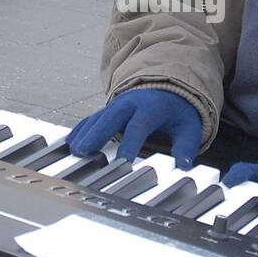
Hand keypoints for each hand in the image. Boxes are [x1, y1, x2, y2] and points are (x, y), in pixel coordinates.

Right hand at [67, 89, 200, 169]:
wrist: (169, 89)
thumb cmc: (178, 113)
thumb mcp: (189, 128)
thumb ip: (186, 147)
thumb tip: (183, 167)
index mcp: (151, 107)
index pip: (138, 126)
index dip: (130, 143)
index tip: (122, 162)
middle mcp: (130, 104)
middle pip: (110, 117)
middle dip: (96, 134)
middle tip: (84, 151)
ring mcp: (115, 105)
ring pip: (96, 118)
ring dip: (84, 134)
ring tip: (73, 151)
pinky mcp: (107, 111)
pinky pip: (90, 119)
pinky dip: (79, 130)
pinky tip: (68, 144)